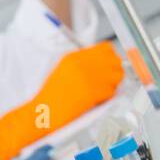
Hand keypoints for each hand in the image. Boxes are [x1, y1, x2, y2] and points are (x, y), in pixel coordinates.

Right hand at [0, 41, 123, 159]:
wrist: (42, 111)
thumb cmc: (51, 96)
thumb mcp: (63, 71)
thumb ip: (83, 64)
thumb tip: (106, 66)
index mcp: (73, 57)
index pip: (106, 48)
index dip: (110, 58)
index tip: (108, 67)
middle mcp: (82, 63)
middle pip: (115, 60)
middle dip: (115, 71)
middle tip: (107, 82)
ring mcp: (88, 77)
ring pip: (117, 75)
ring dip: (113, 84)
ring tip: (100, 92)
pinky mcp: (93, 91)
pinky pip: (112, 91)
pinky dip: (108, 97)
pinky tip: (95, 101)